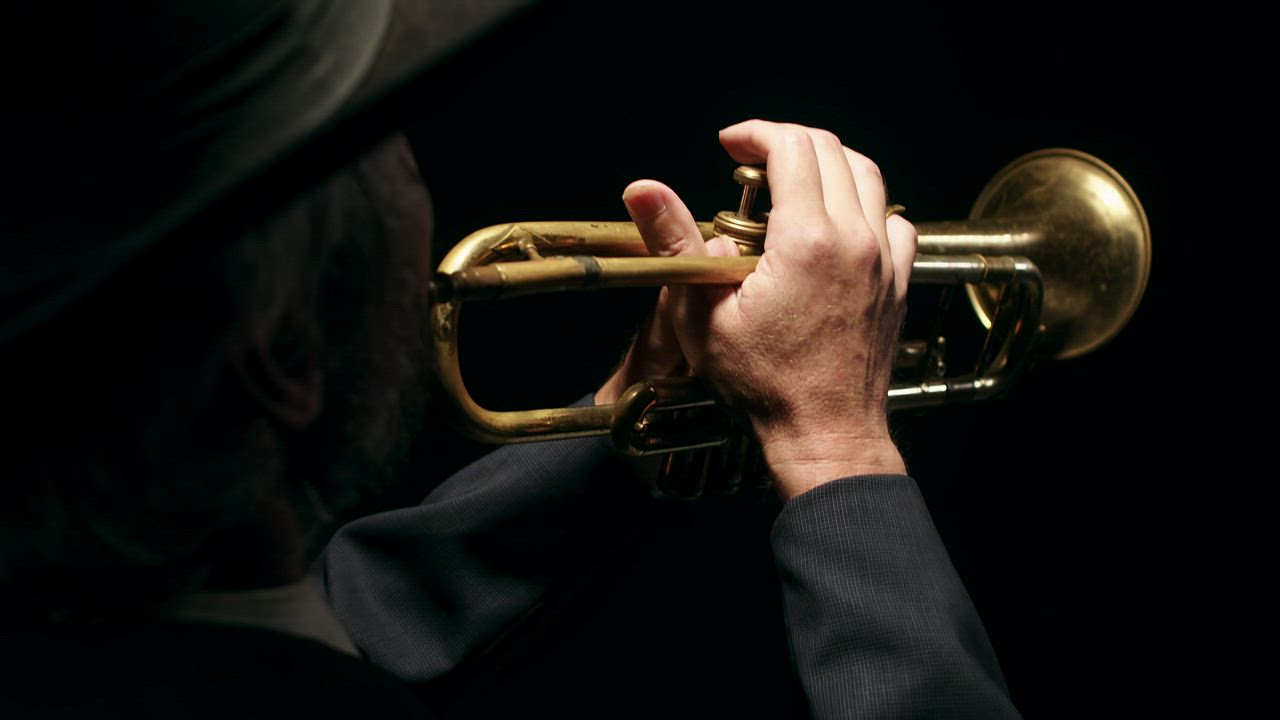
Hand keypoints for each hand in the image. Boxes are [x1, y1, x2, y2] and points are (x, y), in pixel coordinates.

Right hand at [598, 120, 916, 498]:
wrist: (825, 435)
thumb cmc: (764, 385)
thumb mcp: (702, 312)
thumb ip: (676, 241)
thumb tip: (643, 188)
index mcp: (807, 240)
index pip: (792, 147)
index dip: (755, 133)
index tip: (729, 144)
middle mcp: (855, 239)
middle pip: (832, 150)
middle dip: (786, 141)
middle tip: (751, 158)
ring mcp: (884, 260)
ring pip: (869, 176)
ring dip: (828, 164)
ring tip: (792, 180)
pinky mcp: (898, 282)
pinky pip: (895, 220)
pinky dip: (866, 204)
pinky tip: (839, 223)